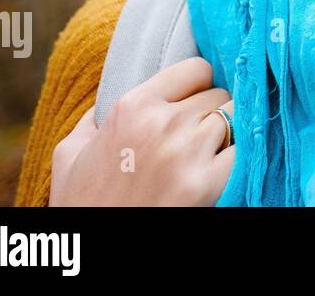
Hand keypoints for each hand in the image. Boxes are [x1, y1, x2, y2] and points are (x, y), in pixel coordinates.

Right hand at [50, 56, 234, 205]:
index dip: (198, 86)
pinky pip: (243, 151)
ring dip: (229, 134)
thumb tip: (107, 107)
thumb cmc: (82, 202)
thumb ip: (93, 120)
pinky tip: (222, 167)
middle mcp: (162, 123)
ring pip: (236, 119)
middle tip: (198, 135)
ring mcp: (187, 153)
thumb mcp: (71, 153)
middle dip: (212, 113)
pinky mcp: (206, 183)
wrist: (95, 246)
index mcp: (132, 107)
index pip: (196, 69)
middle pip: (219, 96)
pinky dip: (239, 157)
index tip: (193, 102)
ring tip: (210, 151)